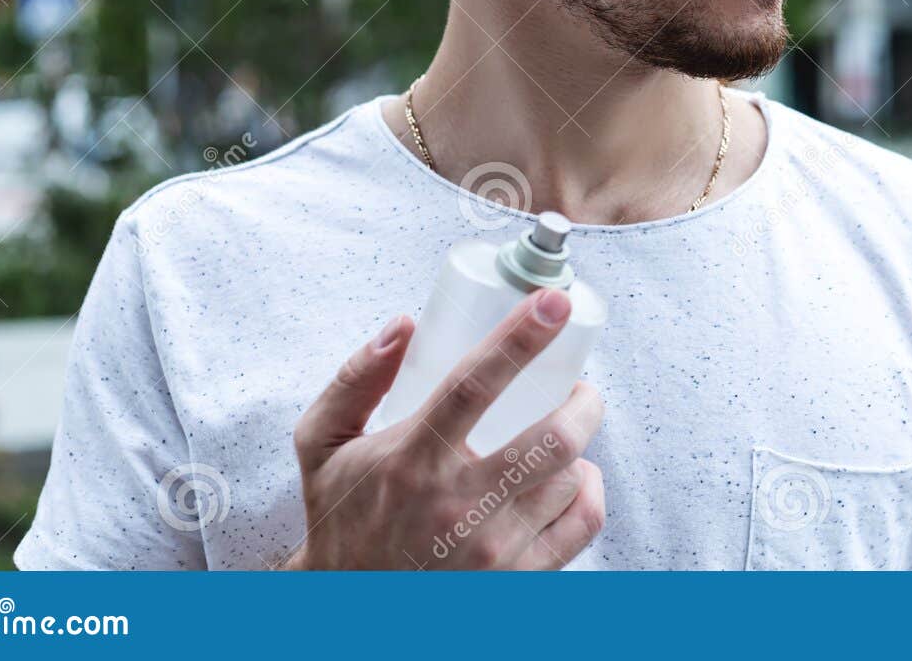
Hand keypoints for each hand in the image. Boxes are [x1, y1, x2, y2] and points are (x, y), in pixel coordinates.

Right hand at [282, 287, 604, 569]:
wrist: (345, 609)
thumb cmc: (343, 516)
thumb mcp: (323, 442)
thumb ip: (356, 378)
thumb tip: (406, 324)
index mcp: (411, 458)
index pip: (476, 383)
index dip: (521, 336)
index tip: (553, 303)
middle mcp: (457, 505)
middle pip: (551, 439)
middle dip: (583, 401)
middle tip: (577, 388)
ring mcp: (492, 549)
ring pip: (570, 478)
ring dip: (577, 447)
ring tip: (561, 437)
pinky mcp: (517, 582)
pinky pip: (582, 523)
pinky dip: (588, 491)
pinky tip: (571, 480)